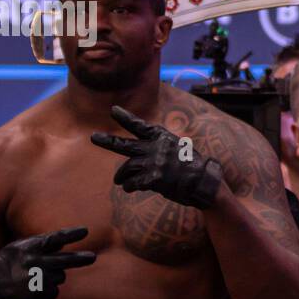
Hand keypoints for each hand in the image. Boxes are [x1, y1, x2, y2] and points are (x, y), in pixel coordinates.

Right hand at [0, 226, 95, 298]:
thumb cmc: (5, 263)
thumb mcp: (18, 247)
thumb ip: (40, 245)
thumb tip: (63, 242)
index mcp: (29, 248)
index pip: (55, 238)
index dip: (72, 235)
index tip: (85, 231)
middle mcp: (35, 263)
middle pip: (66, 260)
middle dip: (81, 258)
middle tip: (92, 257)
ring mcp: (38, 280)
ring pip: (60, 276)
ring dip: (54, 276)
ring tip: (36, 277)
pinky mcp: (39, 295)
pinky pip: (55, 291)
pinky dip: (49, 289)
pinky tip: (34, 288)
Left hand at [90, 106, 223, 208]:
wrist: (205, 182)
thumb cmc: (193, 167)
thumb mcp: (178, 149)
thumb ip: (159, 149)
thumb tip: (142, 156)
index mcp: (162, 138)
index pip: (140, 126)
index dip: (125, 118)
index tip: (113, 110)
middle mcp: (156, 148)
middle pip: (125, 145)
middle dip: (108, 141)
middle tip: (94, 137)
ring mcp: (154, 163)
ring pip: (128, 168)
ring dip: (122, 176)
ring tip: (119, 181)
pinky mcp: (154, 178)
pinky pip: (134, 183)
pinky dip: (130, 187)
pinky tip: (130, 189)